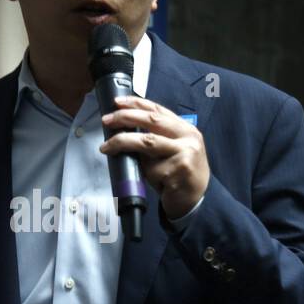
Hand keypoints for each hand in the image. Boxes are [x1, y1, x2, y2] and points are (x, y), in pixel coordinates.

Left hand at [100, 96, 208, 219]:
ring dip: (123, 142)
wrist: (197, 200)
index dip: (136, 103)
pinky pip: (152, 168)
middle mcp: (188, 138)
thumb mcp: (172, 151)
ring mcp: (185, 153)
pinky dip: (145, 173)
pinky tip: (152, 181)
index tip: (117, 102)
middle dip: (126, 118)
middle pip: (152, 121)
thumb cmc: (179, 175)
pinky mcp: (179, 170)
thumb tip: (126, 128)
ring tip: (106, 147)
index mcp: (186, 129)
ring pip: (147, 142)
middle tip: (107, 121)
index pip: (158, 111)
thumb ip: (157, 138)